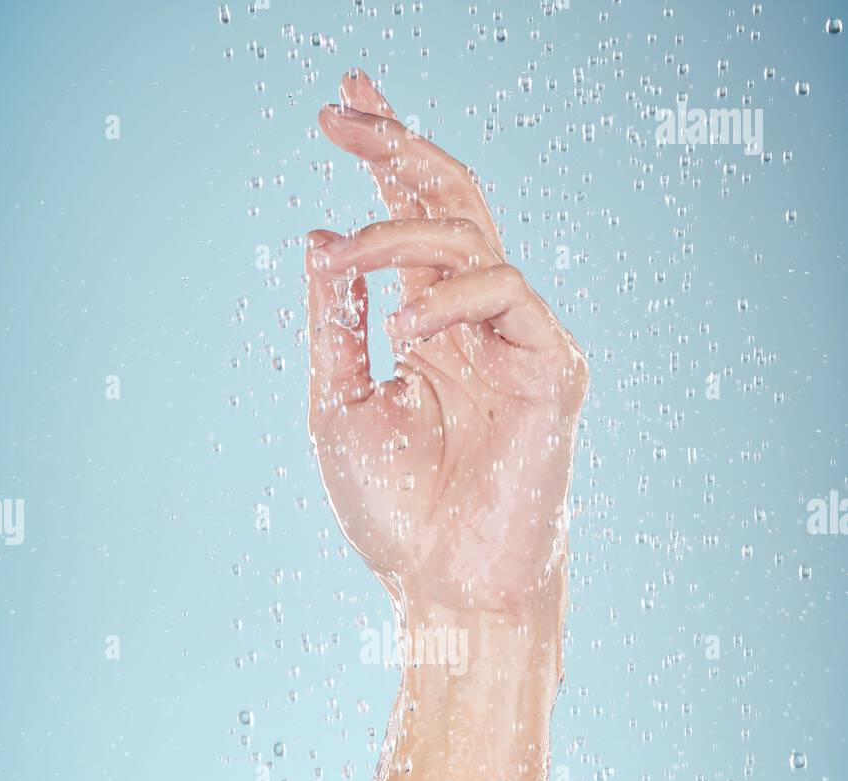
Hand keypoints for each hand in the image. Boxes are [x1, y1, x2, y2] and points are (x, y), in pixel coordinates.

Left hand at [305, 69, 587, 637]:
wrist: (446, 590)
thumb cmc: (397, 513)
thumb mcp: (342, 404)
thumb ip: (336, 322)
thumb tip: (318, 235)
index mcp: (434, 330)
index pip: (416, 223)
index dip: (386, 157)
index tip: (342, 99)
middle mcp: (479, 326)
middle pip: (454, 203)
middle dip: (399, 145)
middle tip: (342, 108)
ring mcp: (520, 343)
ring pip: (471, 238)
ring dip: (399, 230)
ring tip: (345, 256)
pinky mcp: (554, 369)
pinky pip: (507, 295)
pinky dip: (451, 298)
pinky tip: (405, 328)